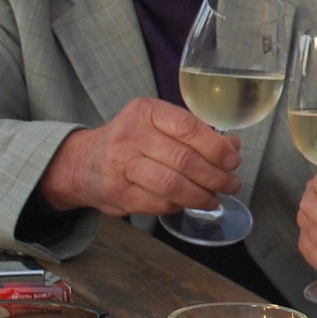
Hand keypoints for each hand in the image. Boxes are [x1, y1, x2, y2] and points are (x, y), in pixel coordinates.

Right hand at [37, 97, 240, 217]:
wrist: (83, 163)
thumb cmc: (132, 141)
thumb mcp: (158, 125)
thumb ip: (195, 133)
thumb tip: (232, 147)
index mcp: (145, 111)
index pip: (188, 127)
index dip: (216, 147)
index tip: (233, 160)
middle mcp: (130, 135)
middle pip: (183, 159)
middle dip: (215, 175)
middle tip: (231, 184)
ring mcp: (121, 166)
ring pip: (171, 184)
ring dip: (200, 195)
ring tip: (215, 198)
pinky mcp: (119, 194)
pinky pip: (158, 204)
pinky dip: (180, 205)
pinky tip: (189, 203)